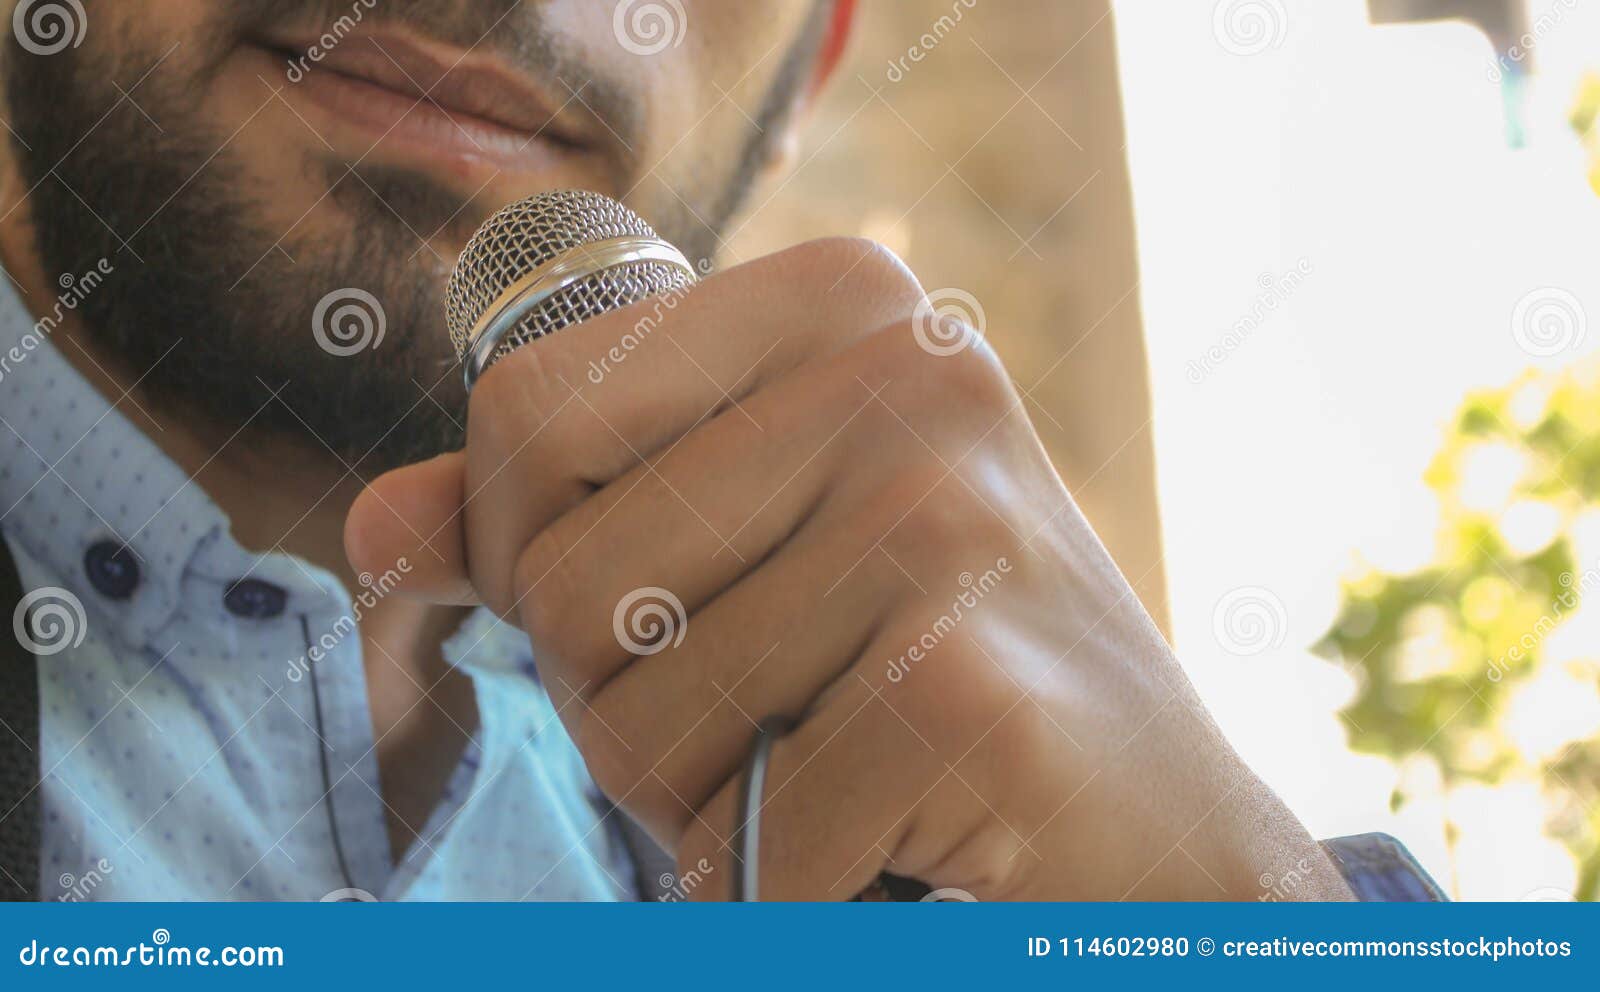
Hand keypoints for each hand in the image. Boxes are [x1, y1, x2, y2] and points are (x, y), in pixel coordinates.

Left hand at [345, 239, 1349, 900]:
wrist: (1156, 828)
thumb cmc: (935, 667)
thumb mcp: (754, 545)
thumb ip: (560, 519)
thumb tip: (373, 527)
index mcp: (845, 303)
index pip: (533, 409)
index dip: (532, 549)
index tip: (641, 605)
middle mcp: (908, 376)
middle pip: (572, 577)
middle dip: (623, 700)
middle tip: (768, 710)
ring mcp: (946, 523)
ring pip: (638, 722)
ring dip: (700, 799)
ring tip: (835, 764)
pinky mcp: (964, 689)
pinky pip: (741, 834)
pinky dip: (777, 880)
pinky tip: (892, 840)